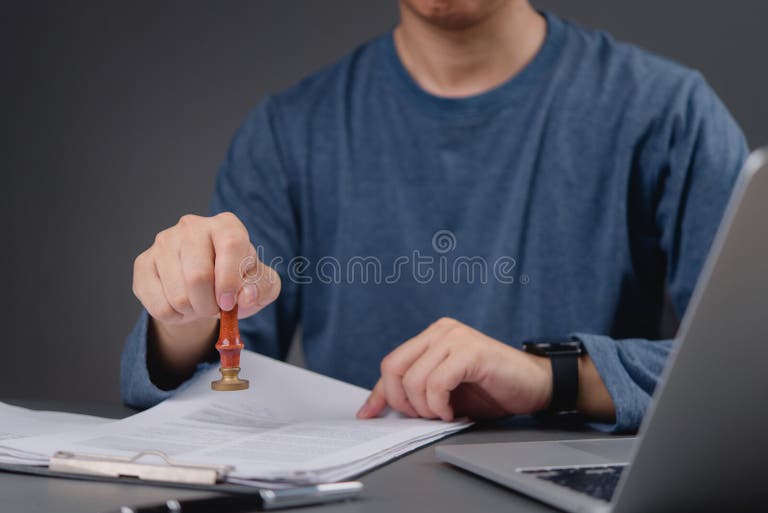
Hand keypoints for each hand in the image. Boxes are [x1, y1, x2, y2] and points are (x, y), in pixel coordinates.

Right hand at [132, 212, 280, 371]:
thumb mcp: (260, 284)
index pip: (231, 245)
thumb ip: (262, 289)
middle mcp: (192, 227)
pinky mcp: (143, 263)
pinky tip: (181, 305)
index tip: (229, 303)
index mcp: (226, 226)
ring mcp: (164, 242)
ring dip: (193, 312)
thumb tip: (246, 296)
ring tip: (199, 303)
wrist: (204, 288)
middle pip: (198, 276)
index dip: (230, 280)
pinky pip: (158, 305)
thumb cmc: (236, 281)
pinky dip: (175, 317)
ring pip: (178, 296)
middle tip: (215, 310)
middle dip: (209, 305)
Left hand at [357, 318, 551, 421]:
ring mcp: (455, 337)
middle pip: (394, 368)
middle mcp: (440, 331)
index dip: (379, 394)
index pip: (391, 364)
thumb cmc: (492, 389)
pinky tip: (454, 412)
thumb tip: (374, 410)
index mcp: (431, 337)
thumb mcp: (444, 392)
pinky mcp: (470, 351)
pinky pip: (437, 382)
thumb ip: (414, 393)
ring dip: (426, 408)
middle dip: (403, 403)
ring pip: (414, 379)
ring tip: (445, 415)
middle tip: (425, 418)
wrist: (536, 386)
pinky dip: (440, 404)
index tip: (370, 416)